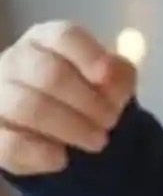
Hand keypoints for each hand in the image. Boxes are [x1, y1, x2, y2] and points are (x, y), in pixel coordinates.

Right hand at [0, 21, 136, 175]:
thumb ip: (118, 75)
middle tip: (111, 122)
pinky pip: (8, 144)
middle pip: (49, 74)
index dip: (89, 55)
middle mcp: (16, 61)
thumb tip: (110, 79)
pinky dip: (39, 153)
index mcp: (46, 40)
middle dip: (87, 102)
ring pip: (27, 107)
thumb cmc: (87, 93)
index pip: (64, 36)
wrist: (61, 130)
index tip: (106, 77)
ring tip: (97, 141)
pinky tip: (62, 158)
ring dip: (70, 127)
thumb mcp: (112, 80)